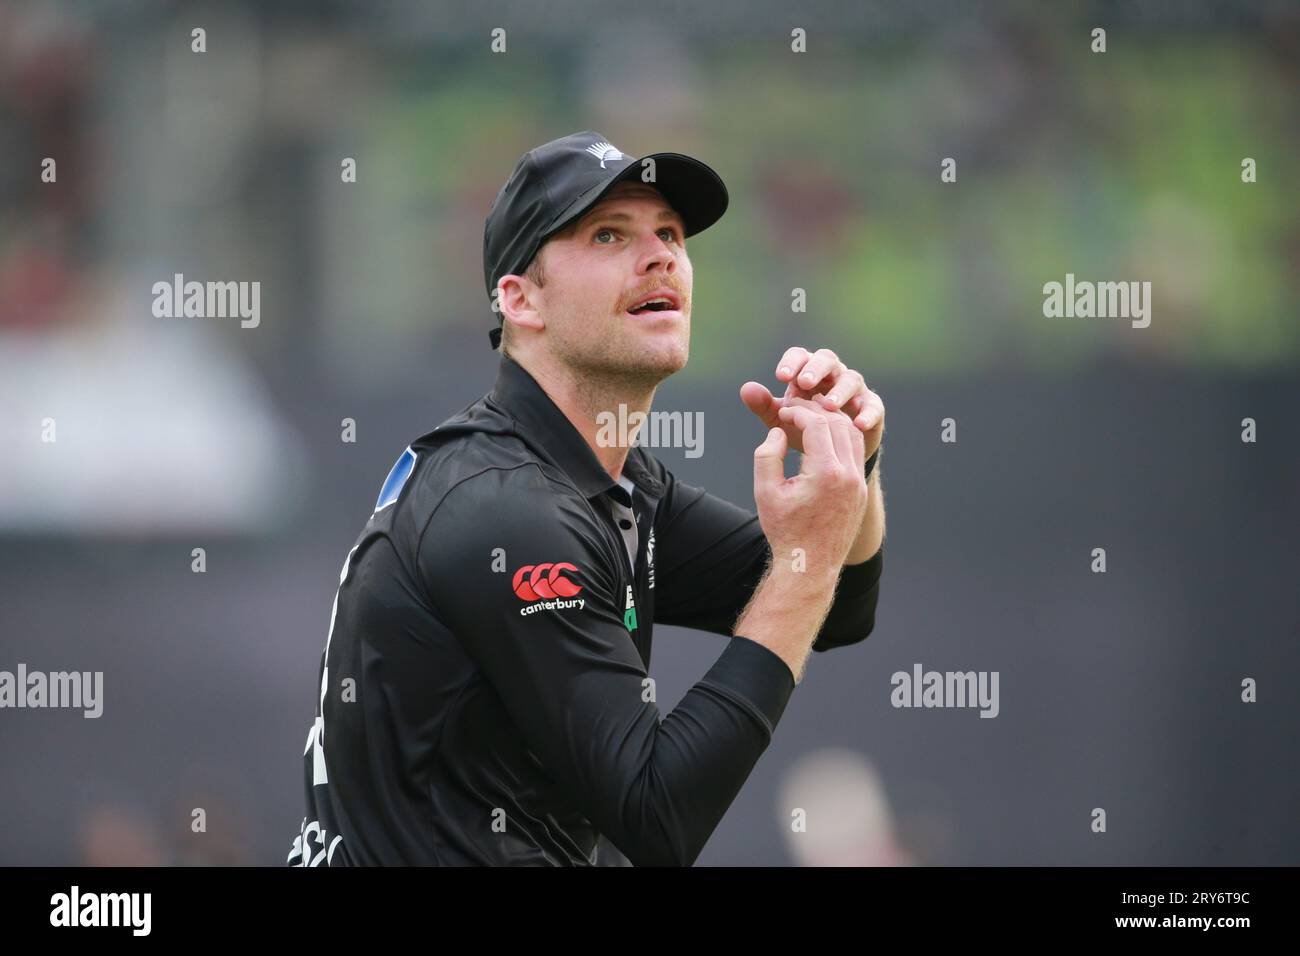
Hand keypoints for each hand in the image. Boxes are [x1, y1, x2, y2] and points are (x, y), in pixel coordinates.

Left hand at [740, 347, 883, 458]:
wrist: (830, 452)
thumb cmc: (803, 427)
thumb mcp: (781, 418)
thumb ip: (764, 405)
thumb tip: (746, 388)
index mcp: (807, 372)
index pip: (800, 356)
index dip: (792, 363)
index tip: (781, 377)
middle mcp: (832, 374)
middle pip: (827, 359)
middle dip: (816, 369)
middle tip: (805, 383)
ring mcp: (854, 389)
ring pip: (851, 379)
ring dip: (840, 391)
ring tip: (828, 405)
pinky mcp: (871, 407)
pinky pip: (872, 406)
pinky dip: (867, 413)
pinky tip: (857, 424)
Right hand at [752, 401, 868, 573]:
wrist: (810, 564)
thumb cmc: (784, 530)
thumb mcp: (765, 492)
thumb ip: (767, 455)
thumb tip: (777, 431)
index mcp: (826, 474)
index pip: (816, 424)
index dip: (797, 412)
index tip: (780, 411)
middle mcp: (849, 476)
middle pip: (837, 423)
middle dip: (814, 411)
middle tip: (793, 410)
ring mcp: (858, 484)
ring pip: (852, 435)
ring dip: (831, 422)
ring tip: (807, 420)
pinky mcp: (860, 491)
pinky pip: (856, 453)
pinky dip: (841, 439)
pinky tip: (821, 440)